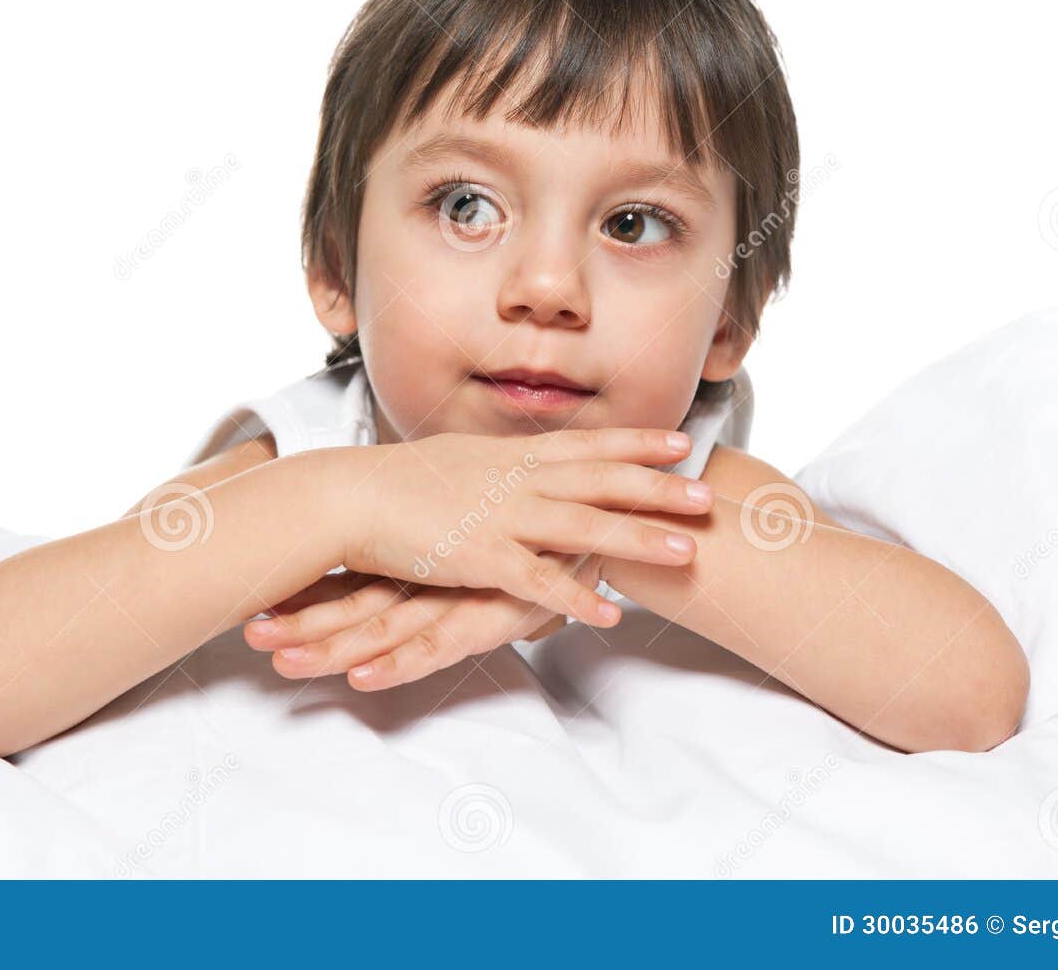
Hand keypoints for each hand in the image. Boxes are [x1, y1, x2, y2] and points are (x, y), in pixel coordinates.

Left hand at [246, 568, 581, 689]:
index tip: (250, 606)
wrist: (606, 522)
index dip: (300, 593)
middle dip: (299, 622)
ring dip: (330, 647)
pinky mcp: (489, 615)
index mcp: (420, 558)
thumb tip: (389, 571)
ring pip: (381, 625)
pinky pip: (436, 645)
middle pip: (351, 603)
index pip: (348, 579)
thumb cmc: (533, 544)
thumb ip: (435, 561)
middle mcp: (429, 574)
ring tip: (283, 663)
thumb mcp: (476, 548)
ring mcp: (456, 595)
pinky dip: (399, 664)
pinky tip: (364, 680)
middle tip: (248, 635)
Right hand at [342, 427, 711, 624]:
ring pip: (583, 527)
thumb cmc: (395, 481)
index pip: (587, 445)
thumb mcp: (457, 460)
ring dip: (637, 540)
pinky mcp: (478, 557)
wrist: (349, 496)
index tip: (682, 441)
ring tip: (686, 553)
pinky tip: (611, 615)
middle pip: (600, 481)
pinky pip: (537, 580)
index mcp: (510, 456)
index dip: (637, 443)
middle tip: (708, 497)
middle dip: (658, 489)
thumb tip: (524, 467)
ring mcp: (499, 517)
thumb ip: (498, 467)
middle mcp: (514, 480)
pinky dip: (576, 598)